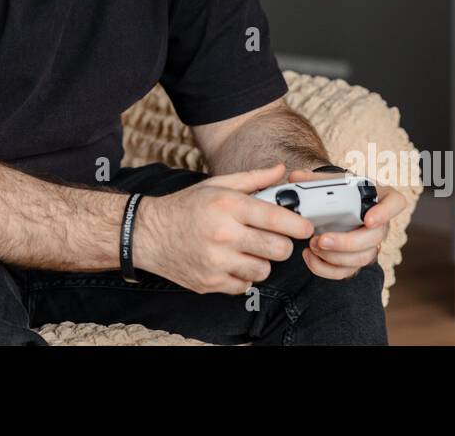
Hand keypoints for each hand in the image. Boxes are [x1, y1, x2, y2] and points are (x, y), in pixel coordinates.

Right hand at [135, 162, 313, 294]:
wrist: (148, 234)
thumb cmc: (185, 207)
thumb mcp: (216, 185)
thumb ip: (252, 179)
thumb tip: (281, 170)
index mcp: (227, 205)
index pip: (276, 218)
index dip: (298, 225)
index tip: (306, 227)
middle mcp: (223, 234)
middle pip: (278, 249)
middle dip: (281, 244)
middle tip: (273, 238)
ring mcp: (216, 262)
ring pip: (264, 270)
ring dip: (261, 261)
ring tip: (246, 249)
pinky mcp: (210, 282)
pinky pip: (245, 285)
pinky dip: (243, 276)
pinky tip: (230, 262)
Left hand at [284, 167, 406, 280]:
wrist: (338, 206)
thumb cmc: (340, 191)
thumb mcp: (330, 181)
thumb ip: (313, 179)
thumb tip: (295, 177)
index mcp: (379, 197)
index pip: (395, 203)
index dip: (385, 213)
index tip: (368, 220)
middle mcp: (380, 223)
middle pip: (375, 237)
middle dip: (347, 242)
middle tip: (322, 239)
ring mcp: (370, 244)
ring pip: (363, 258)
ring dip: (335, 257)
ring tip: (312, 246)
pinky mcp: (356, 260)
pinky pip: (348, 271)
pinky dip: (327, 268)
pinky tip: (310, 257)